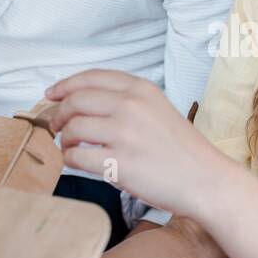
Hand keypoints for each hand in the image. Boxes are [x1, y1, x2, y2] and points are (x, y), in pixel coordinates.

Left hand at [45, 70, 226, 217]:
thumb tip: (82, 103)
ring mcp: (124, 134)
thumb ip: (126, 101)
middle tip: (58, 127)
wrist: (206, 180)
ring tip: (72, 147)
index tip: (51, 94)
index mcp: (141, 89)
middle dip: (59, 114)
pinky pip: (76, 156)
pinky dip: (70, 159)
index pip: (91, 78)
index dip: (65, 85)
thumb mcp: (158, 109)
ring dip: (65, 139)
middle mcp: (131, 106)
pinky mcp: (119, 163)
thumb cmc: (181, 150)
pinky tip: (78, 162)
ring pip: (73, 128)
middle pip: (75, 101)